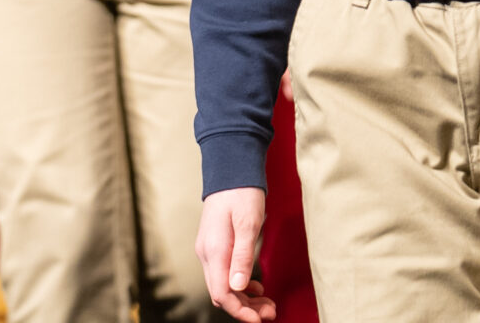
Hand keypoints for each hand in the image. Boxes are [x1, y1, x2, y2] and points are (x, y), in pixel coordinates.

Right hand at [197, 187, 275, 321]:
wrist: (230, 171)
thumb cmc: (241, 194)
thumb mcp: (247, 224)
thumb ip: (242, 257)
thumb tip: (237, 287)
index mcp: (214, 250)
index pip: (221, 294)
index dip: (239, 311)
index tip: (260, 319)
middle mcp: (207, 253)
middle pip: (221, 294)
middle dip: (245, 308)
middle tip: (272, 311)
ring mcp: (209, 250)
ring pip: (223, 286)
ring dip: (244, 299)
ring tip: (268, 302)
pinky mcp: (215, 247)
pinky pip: (224, 275)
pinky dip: (240, 286)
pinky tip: (257, 285)